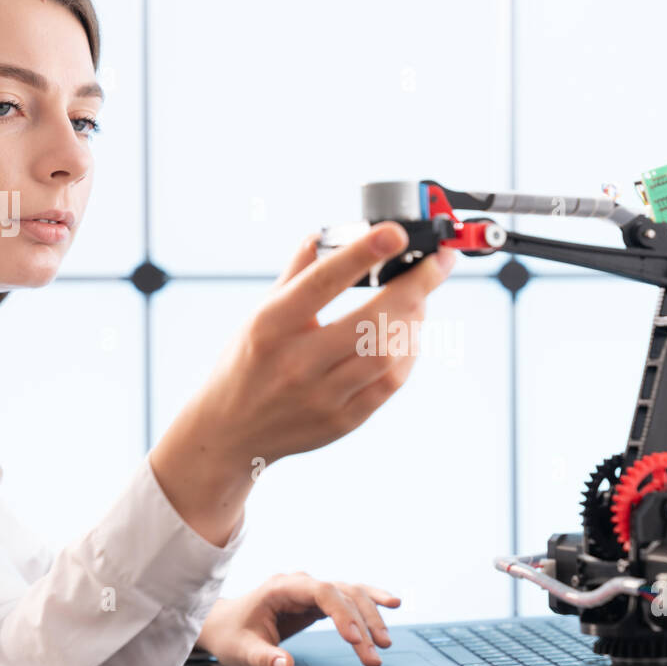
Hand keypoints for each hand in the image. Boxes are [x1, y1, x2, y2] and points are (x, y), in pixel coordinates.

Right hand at [148, 223, 455, 544]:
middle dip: (416, 287)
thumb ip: (297, 273)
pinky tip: (408, 335)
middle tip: (437, 264)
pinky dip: (408, 353)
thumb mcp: (259, 313)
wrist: (229, 433)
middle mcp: (296, 362)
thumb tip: (327, 233)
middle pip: (371, 322)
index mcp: (271, 326)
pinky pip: (390, 384)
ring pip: (387, 354)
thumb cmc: (247, 363)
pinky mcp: (341, 421)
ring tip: (420, 300)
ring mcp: (321, 396)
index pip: (322, 282)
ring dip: (414, 320)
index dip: (362, 254)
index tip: (397, 233)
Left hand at [193, 573, 401, 665]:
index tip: (355, 639)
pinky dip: (370, 601)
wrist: (223, 626)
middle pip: (342, 593)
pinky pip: (349, 597)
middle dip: (363, 622)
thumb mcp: (242, 652)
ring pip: (351, 593)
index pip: (321, 592)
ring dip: (371, 615)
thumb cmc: (231, 637)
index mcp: (282, 588)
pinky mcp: (318, 601)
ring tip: (386, 642)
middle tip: (376, 652)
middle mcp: (301, 583)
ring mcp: (311, 590)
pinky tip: (392, 604)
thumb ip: (264, 658)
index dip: (342, 613)